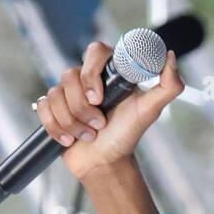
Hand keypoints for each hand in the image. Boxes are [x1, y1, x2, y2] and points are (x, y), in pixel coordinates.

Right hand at [35, 41, 184, 182]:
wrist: (106, 163)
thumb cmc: (127, 135)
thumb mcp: (150, 111)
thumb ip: (168, 86)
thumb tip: (170, 56)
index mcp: (109, 73)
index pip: (96, 51)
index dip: (92, 73)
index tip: (99, 99)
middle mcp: (86, 78)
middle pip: (70, 76)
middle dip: (83, 107)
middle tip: (100, 124)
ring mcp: (67, 93)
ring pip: (55, 95)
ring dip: (73, 123)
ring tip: (90, 136)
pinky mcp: (52, 107)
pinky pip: (43, 107)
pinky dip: (56, 127)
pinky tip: (69, 140)